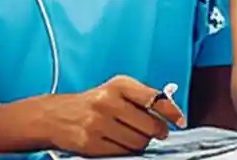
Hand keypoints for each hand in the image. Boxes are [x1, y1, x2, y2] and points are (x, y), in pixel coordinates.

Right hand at [41, 75, 186, 156]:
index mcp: (119, 84)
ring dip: (141, 144)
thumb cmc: (93, 103)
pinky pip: (122, 153)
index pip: (154, 98)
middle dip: (157, 132)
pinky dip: (125, 151)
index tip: (180, 121)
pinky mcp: (91, 143)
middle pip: (150, 126)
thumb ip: (142, 98)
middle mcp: (109, 101)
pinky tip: (118, 143)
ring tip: (131, 136)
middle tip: (156, 133)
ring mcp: (98, 123)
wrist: (55, 115)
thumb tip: (171, 113)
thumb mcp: (116, 91)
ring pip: (138, 142)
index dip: (172, 112)